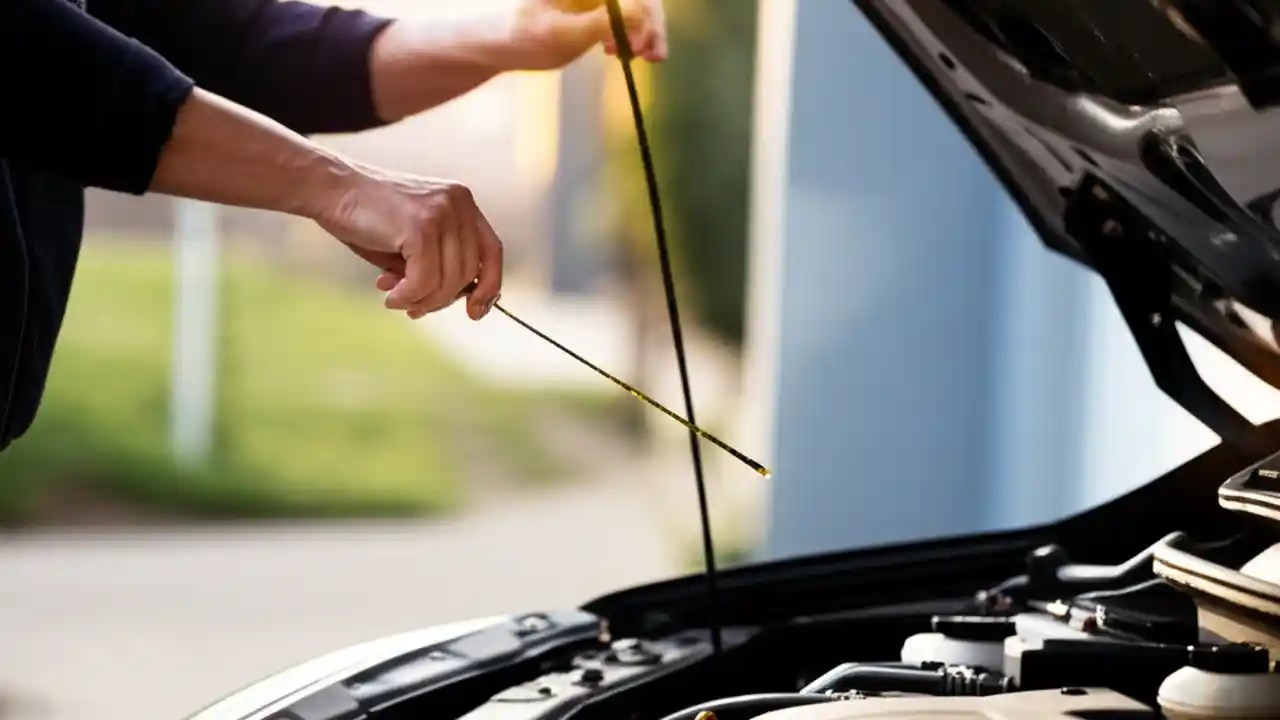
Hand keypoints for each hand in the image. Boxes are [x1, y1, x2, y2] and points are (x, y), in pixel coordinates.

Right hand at [312, 164, 502, 320]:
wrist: (330, 190)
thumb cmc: (368, 219)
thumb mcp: (415, 241)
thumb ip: (441, 263)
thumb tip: (464, 301)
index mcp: (462, 202)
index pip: (493, 251)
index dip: (489, 286)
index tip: (476, 311)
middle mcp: (458, 203)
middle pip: (470, 272)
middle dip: (441, 299)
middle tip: (414, 308)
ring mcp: (441, 212)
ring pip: (449, 281)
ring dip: (422, 301)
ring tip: (397, 300)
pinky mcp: (420, 226)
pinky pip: (425, 281)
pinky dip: (407, 297)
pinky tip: (389, 296)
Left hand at [508, 0, 667, 69]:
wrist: (492, 42)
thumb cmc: (519, 37)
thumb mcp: (564, 34)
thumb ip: (604, 21)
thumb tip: (643, 9)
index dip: (648, 13)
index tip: (648, 45)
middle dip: (649, 23)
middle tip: (654, 57)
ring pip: (631, 3)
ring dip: (641, 29)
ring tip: (639, 58)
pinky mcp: (588, 1)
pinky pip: (619, 10)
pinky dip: (625, 31)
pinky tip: (614, 51)